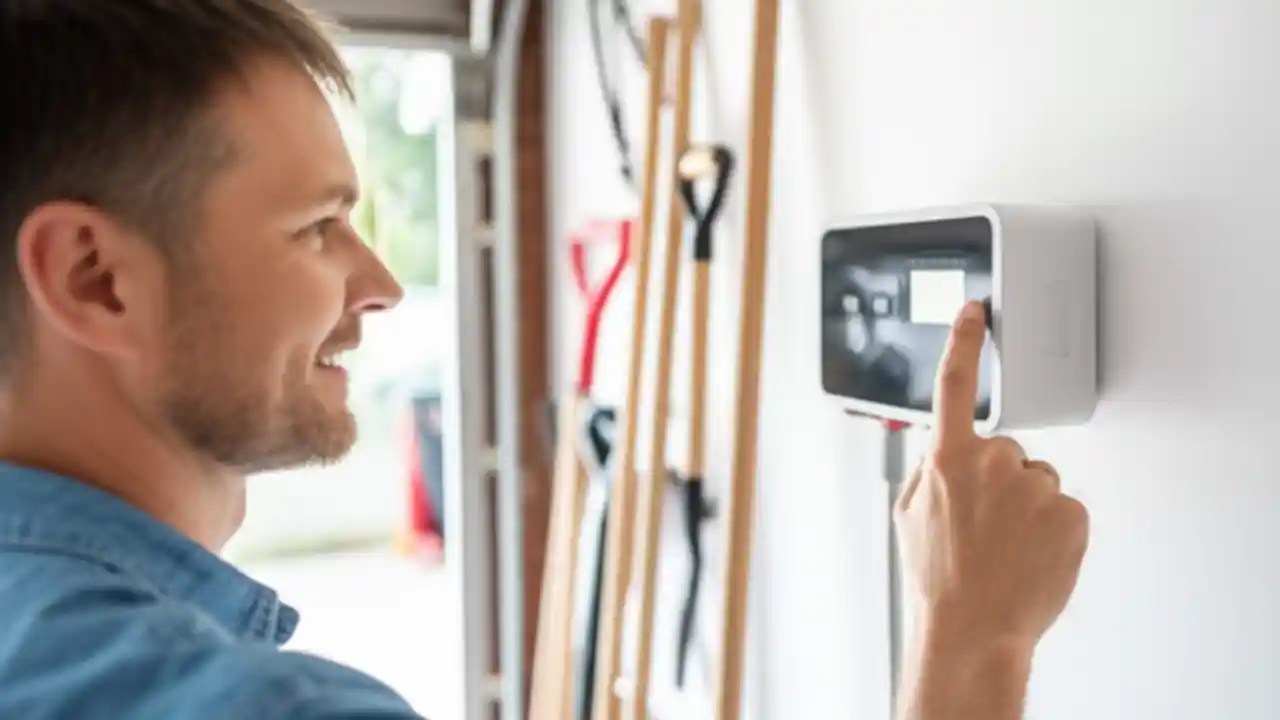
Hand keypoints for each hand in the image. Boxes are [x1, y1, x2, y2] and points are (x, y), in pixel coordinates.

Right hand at [895, 301, 1089, 657]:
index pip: (954, 384)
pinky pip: (1063, 507)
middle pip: (1005, 451)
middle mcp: (993, 464)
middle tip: (982, 525)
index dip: (964, 341)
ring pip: (1036, 481)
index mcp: (947, 459)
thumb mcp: (909, 514)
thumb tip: (940, 451)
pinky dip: (1052, 529)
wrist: (974, 629)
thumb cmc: (938, 578)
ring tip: (1005, 547)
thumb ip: (927, 470)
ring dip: (1025, 507)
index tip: (974, 311)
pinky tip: (1030, 554)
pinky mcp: (1071, 514)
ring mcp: (1036, 488)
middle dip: (997, 479)